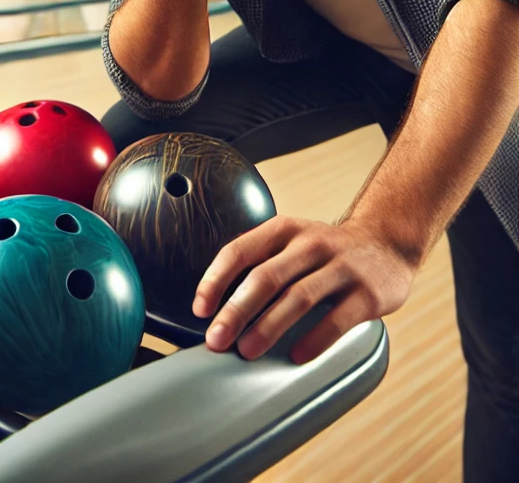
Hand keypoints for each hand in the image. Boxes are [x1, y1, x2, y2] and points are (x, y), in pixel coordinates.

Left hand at [192, 215, 417, 363]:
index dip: (215, 280)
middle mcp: (310, 243)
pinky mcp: (367, 293)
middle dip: (236, 311)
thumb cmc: (326, 251)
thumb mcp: (291, 242)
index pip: (239, 251)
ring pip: (297, 298)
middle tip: (216, 340)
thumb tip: (218, 305)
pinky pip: (337, 319)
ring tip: (247, 351)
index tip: (200, 309)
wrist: (387, 243)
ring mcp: (340, 267)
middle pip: (265, 277)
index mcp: (283, 230)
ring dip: (268, 327)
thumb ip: (261, 263)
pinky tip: (296, 356)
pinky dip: (314, 339)